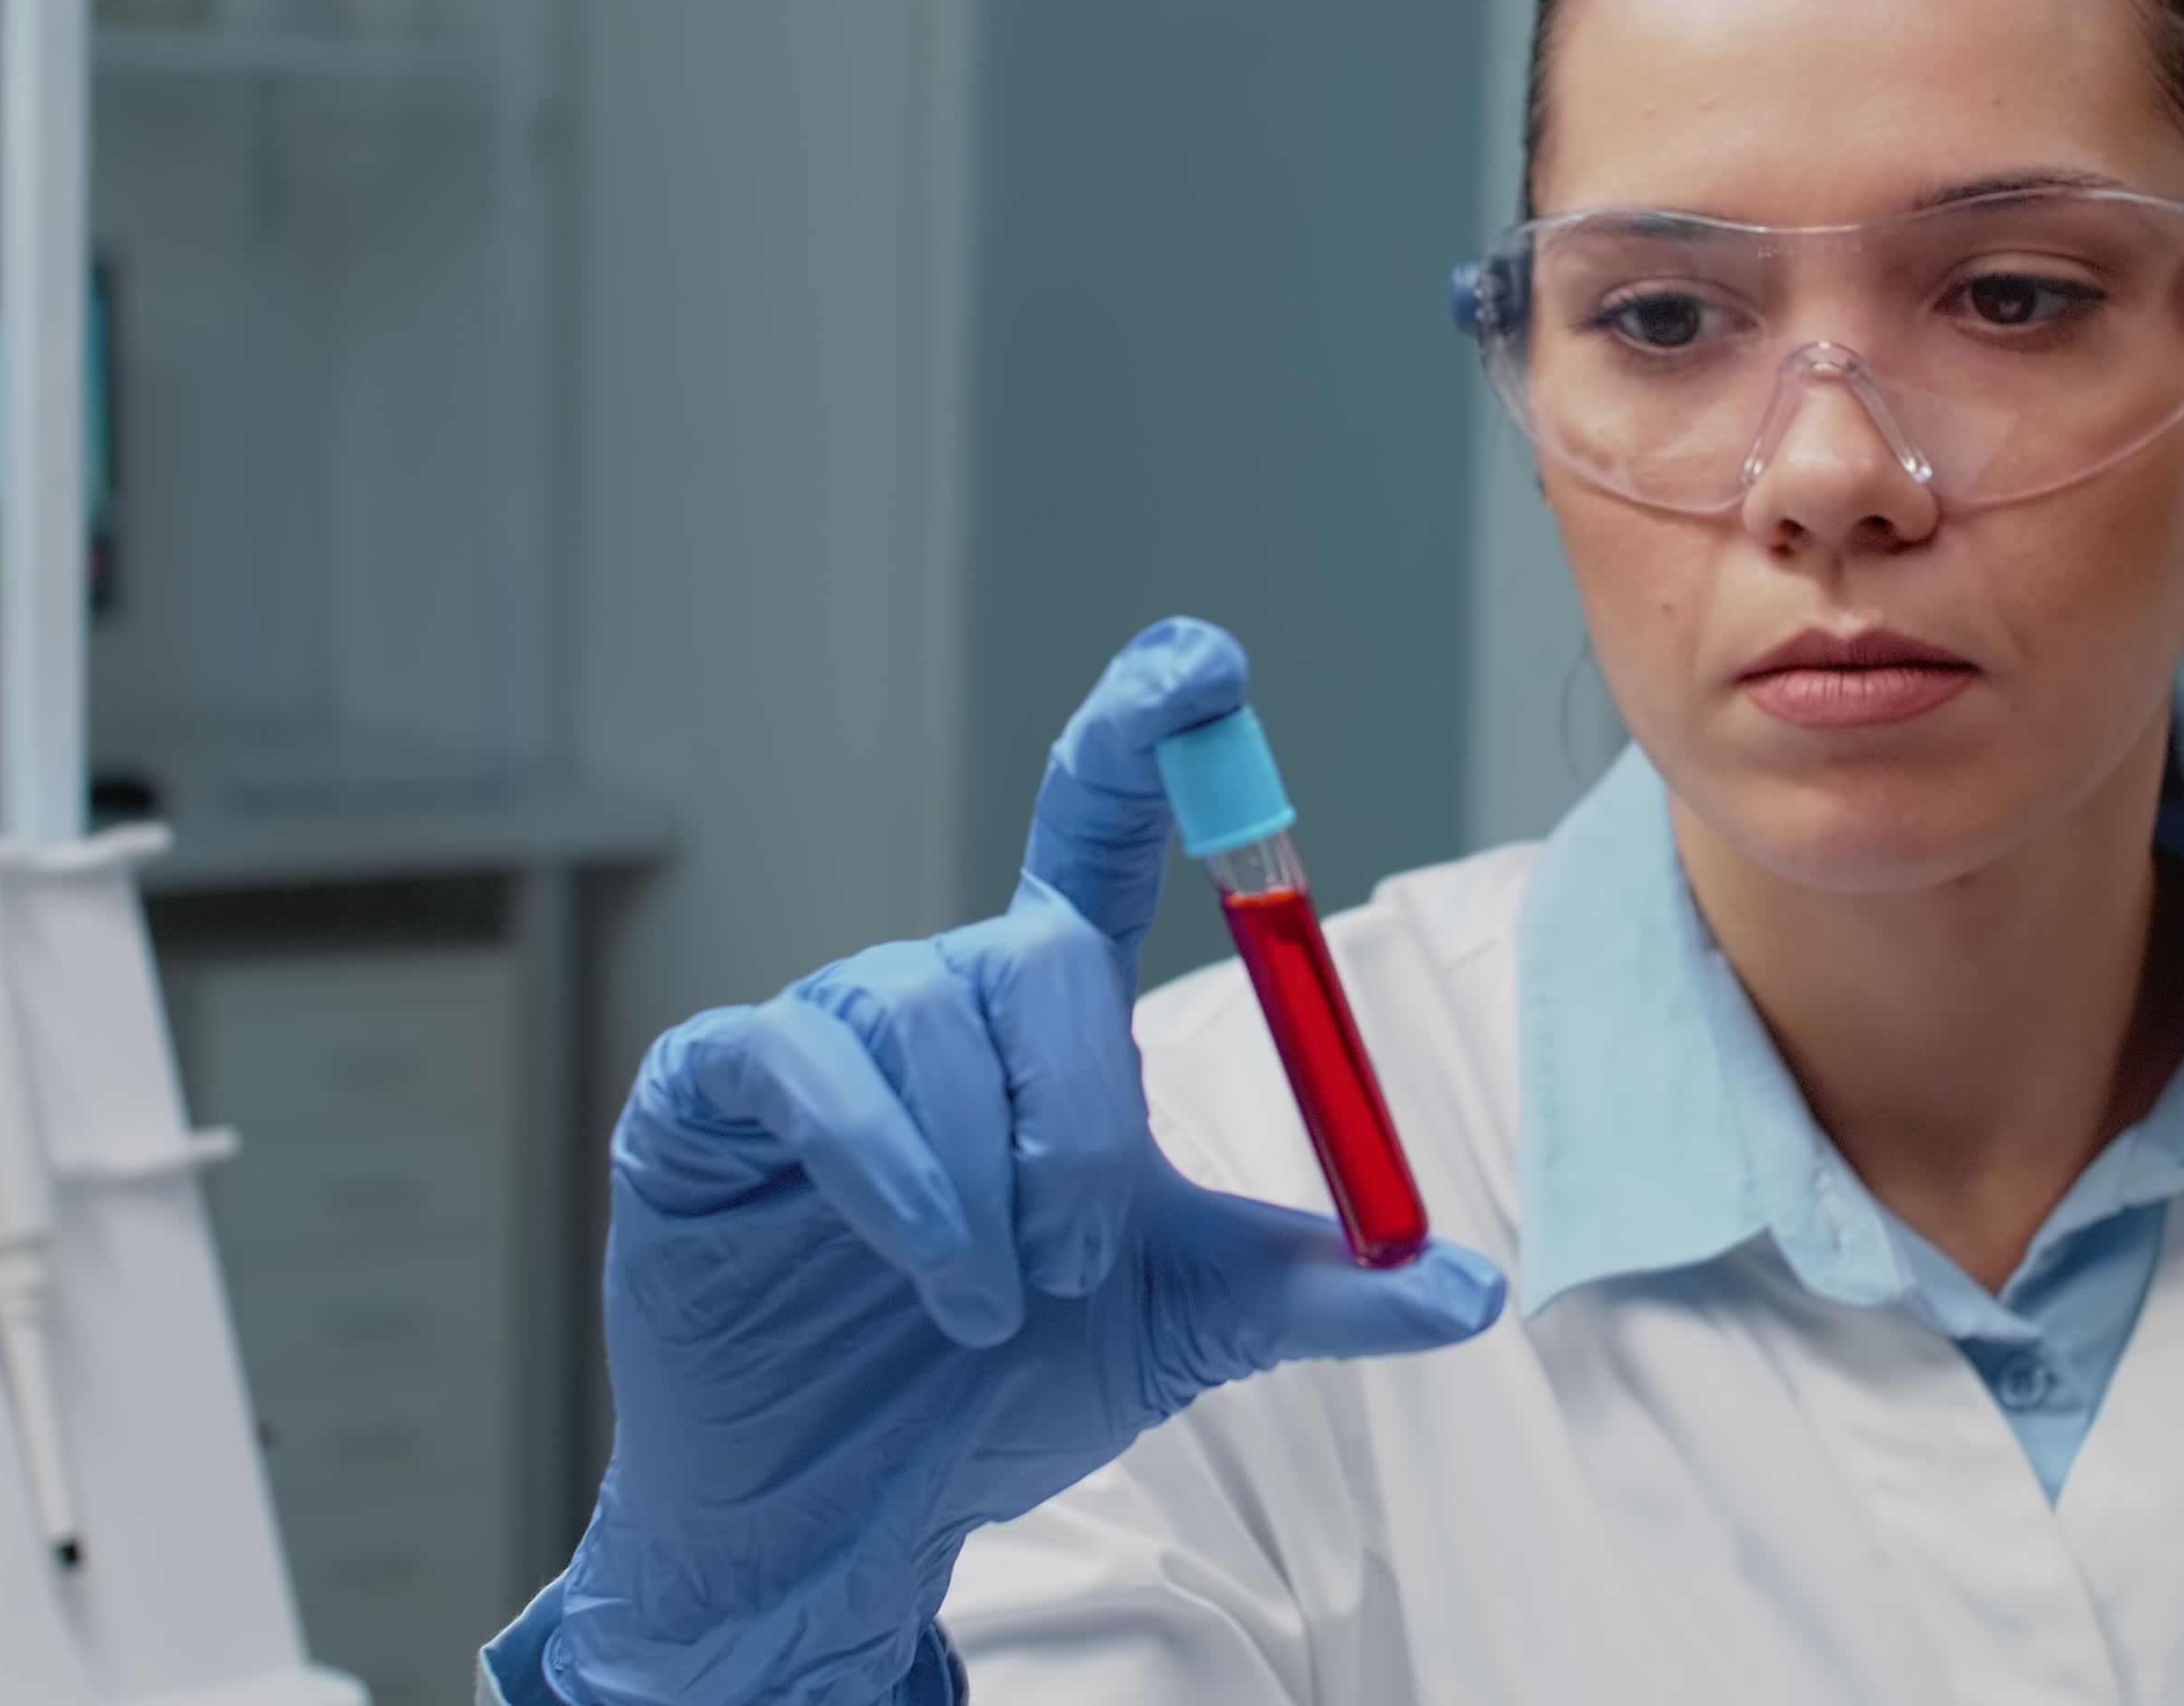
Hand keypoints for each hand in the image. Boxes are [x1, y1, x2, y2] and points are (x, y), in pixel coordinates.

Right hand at [546, 618, 1508, 1705]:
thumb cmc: (1001, 1392)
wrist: (848, 1518)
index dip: (1145, 734)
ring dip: (985, 1173)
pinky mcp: (708, 1098)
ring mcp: (820, 1040)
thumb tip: (1475, 1284)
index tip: (1208, 664)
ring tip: (989, 1301)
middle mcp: (942, 998)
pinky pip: (800, 1068)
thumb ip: (1324, 1289)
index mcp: (1051, 1017)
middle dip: (1082, 1114)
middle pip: (1033, 952)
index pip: (1100, 828)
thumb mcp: (1190, 1326)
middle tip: (1081, 1257)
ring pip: (927, 1018)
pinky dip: (881, 1162)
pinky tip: (922, 1259)